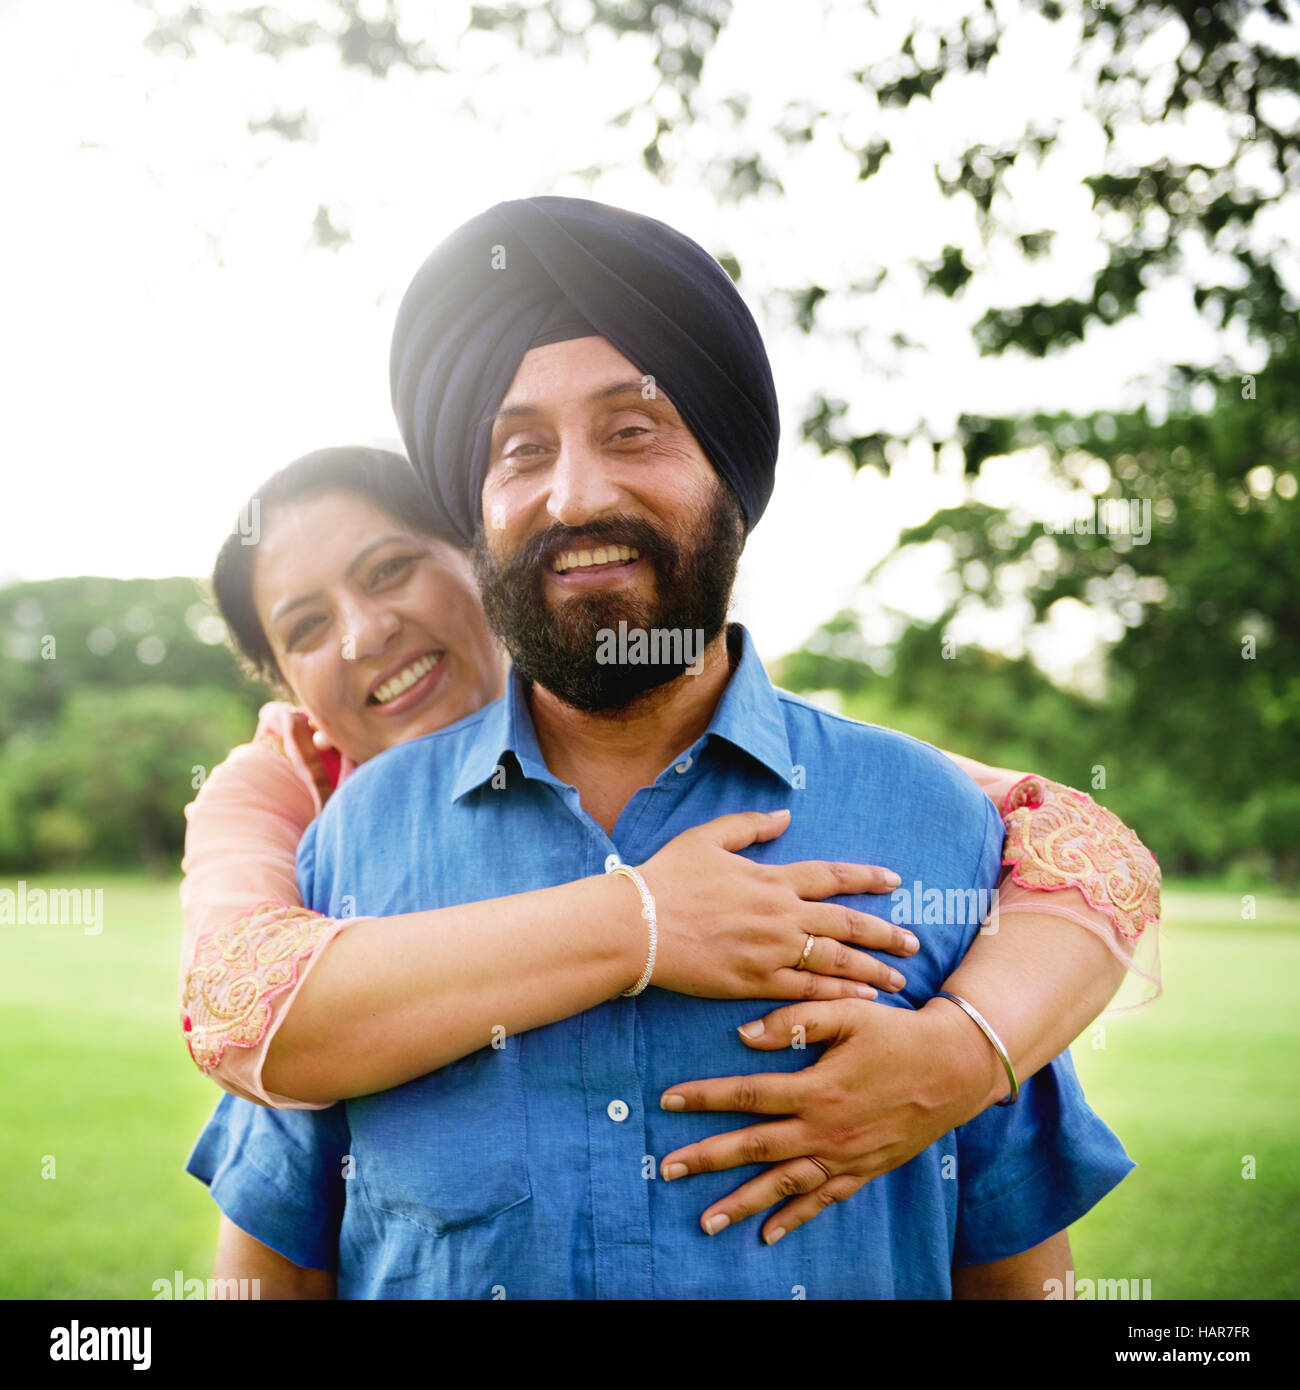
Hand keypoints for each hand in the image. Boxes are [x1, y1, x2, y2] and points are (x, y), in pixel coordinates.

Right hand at [636, 810, 918, 1001]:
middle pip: (847, 923)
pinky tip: (862, 999)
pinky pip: (808, 990)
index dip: (866, 877)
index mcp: (772, 878)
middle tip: (913, 942)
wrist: (637, 924)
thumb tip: (785, 816)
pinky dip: (839, 994)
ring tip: (898, 979)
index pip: (832, 875)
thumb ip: (749, 826)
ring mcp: (771, 951)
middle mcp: (780, 914)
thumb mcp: (708, 838)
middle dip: (885, 932)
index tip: (893, 880)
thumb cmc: (668, 878)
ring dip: (872, 969)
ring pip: (836, 961)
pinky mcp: (755, 982)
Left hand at [657, 996, 996, 1242]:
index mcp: (817, 1088)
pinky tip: (767, 1234)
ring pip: (783, 1185)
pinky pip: (823, 1200)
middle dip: (708, 1159)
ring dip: (742, 1203)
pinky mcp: (865, 1170)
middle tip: (667, 1170)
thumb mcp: (849, 1013)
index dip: (706, 1097)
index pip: (749, 1095)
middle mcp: (826, 1129)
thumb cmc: (898, 1032)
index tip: (668, 1100)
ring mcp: (845, 1156)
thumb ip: (796, 1020)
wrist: (956, 1066)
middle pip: (755, 1147)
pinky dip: (794, 1218)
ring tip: (705, 1221)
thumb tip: (744, 1036)